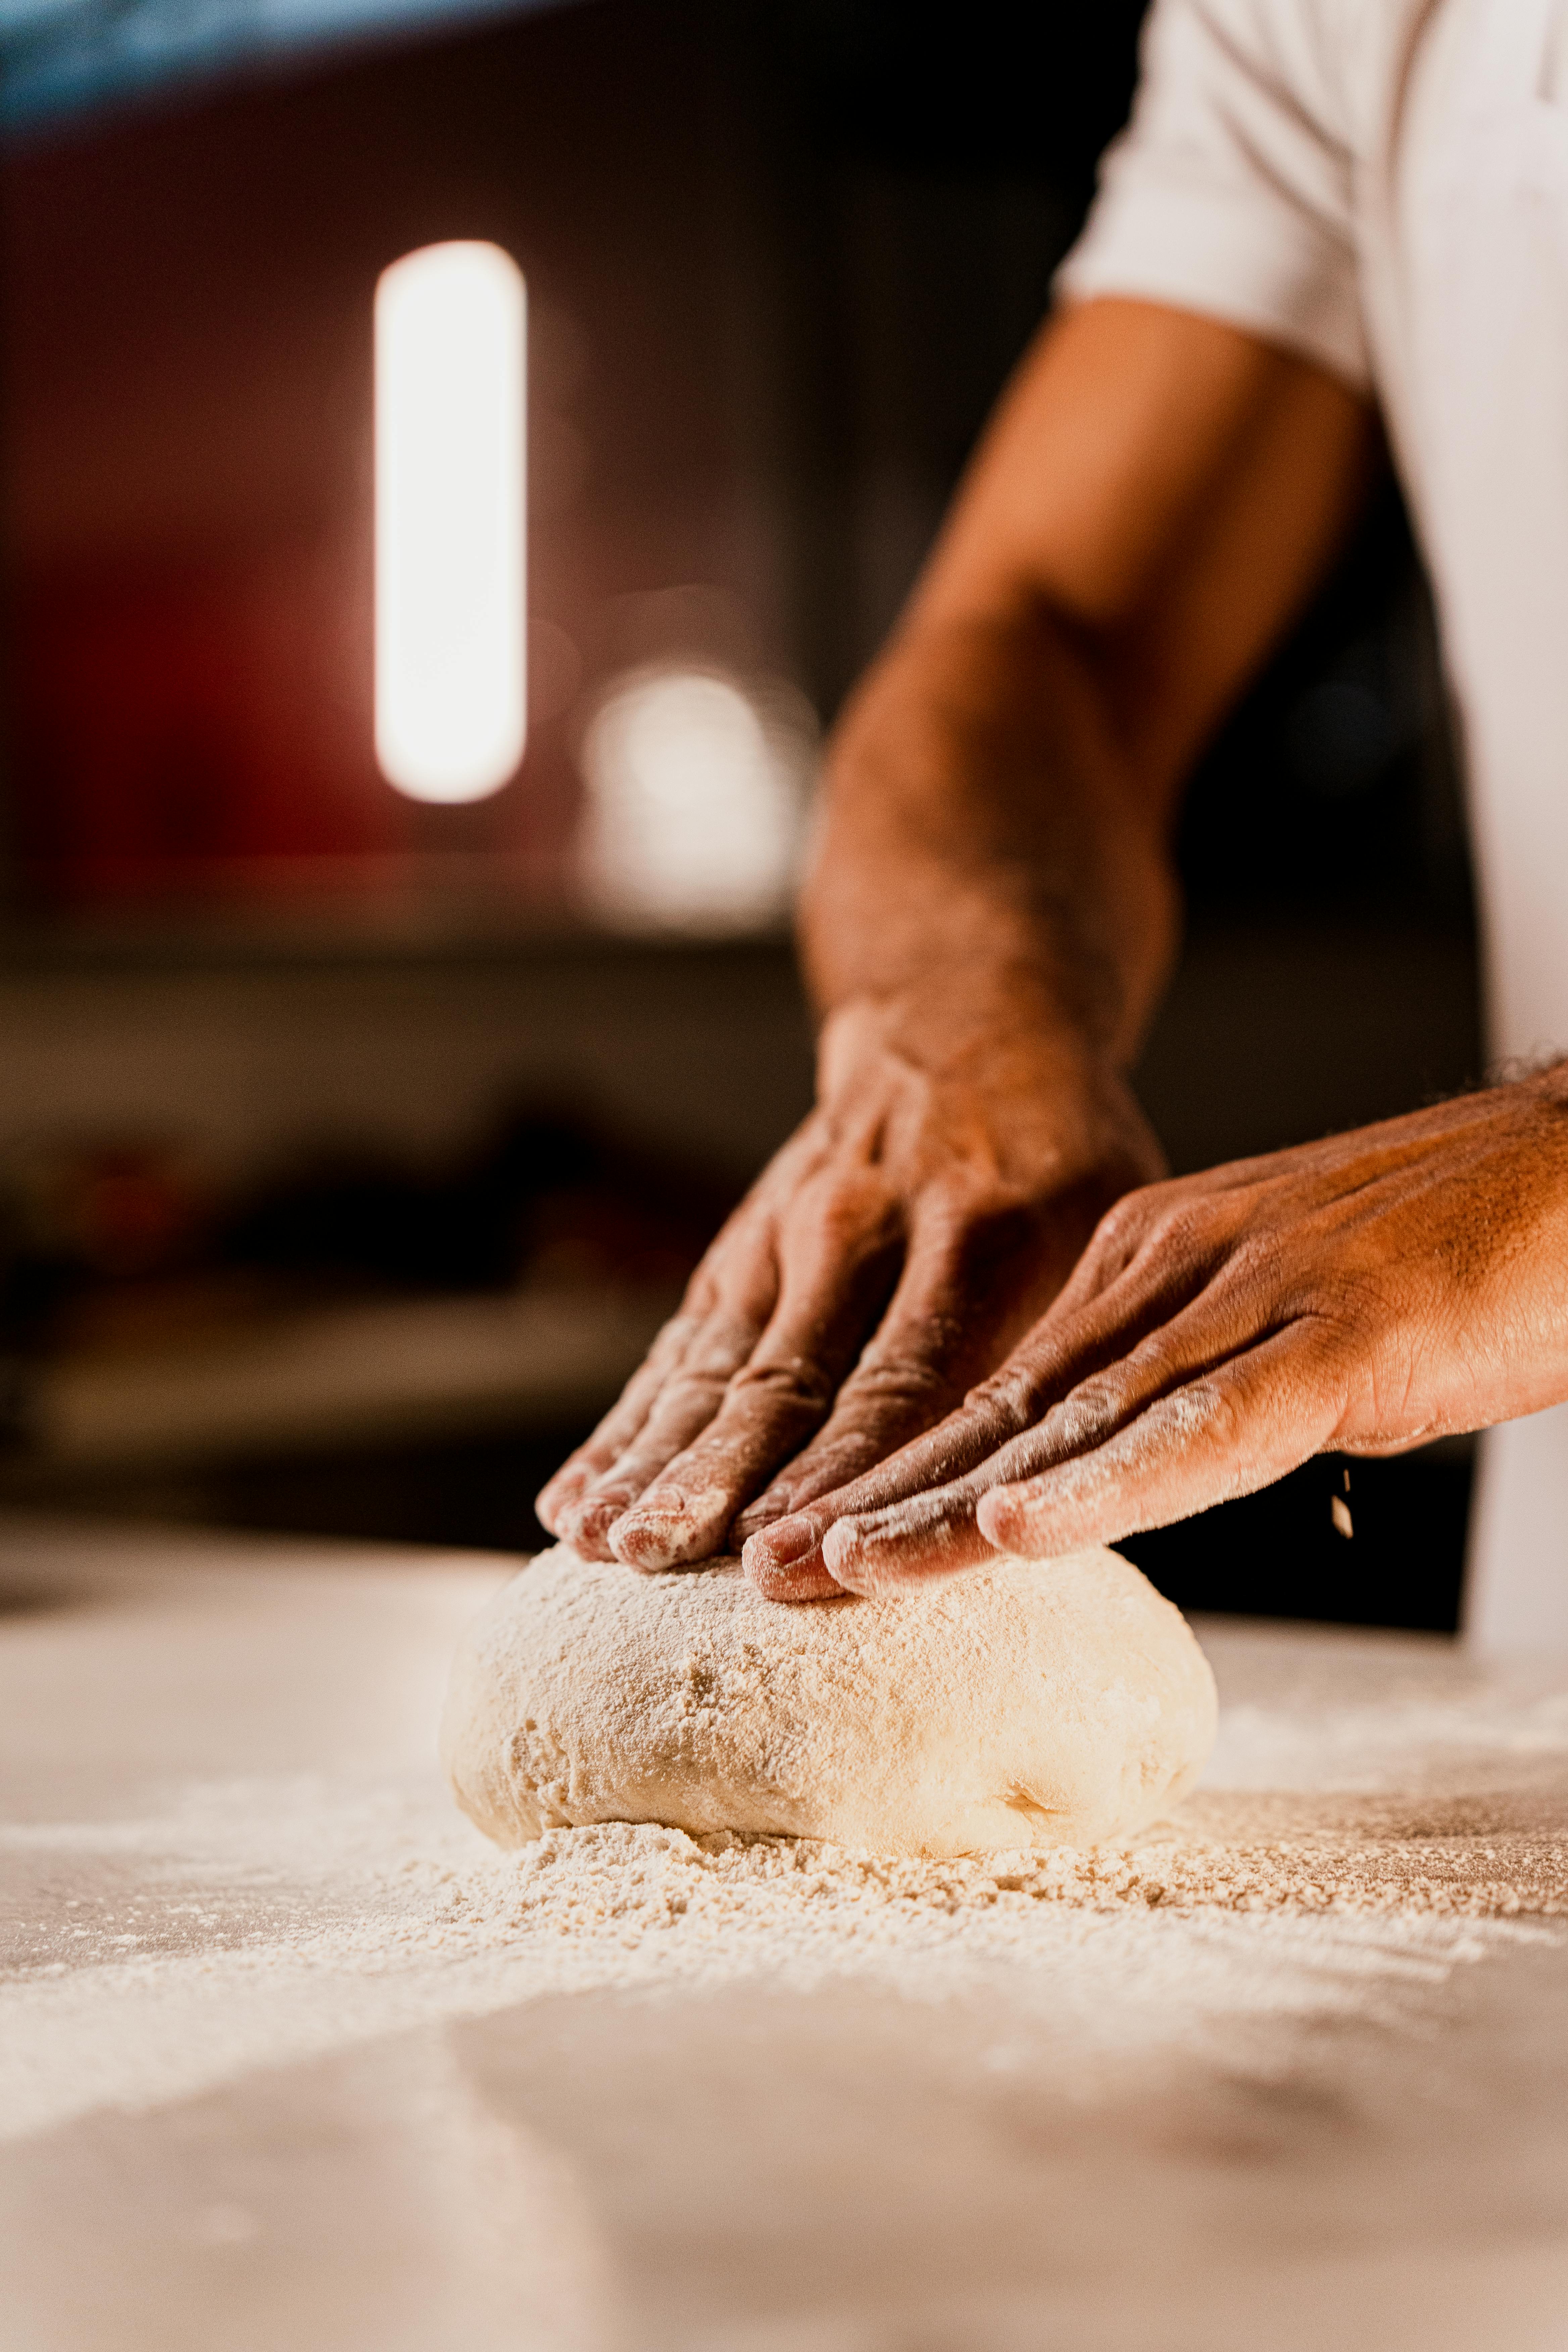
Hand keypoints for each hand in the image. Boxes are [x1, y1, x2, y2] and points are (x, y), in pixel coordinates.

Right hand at [535, 987, 1163, 1572]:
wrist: (959, 1025)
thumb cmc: (1059, 1159)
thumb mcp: (1111, 1215)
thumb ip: (1084, 1337)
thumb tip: (1070, 1485)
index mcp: (980, 1226)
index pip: (905, 1374)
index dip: (847, 1472)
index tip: (797, 1554)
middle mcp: (865, 1225)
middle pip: (785, 1373)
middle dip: (720, 1475)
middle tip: (662, 1559)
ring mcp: (786, 1233)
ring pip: (713, 1364)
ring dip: (652, 1459)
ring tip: (601, 1543)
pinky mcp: (737, 1251)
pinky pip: (675, 1350)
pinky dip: (622, 1428)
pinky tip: (568, 1501)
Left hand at [740, 1070, 1567, 1597]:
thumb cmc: (1448, 1250)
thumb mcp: (1281, 1318)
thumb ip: (1199, 1378)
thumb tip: (1137, 1458)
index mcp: (1157, 1258)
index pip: (1003, 1387)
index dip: (898, 1470)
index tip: (807, 1537)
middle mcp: (1177, 1269)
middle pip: (1003, 1407)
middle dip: (877, 1497)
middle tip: (758, 1569)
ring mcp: (1252, 1298)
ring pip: (1072, 1422)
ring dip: (948, 1505)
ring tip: (831, 1569)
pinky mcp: (1336, 1340)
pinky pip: (1200, 1428)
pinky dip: (1105, 1486)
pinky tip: (1013, 1531)